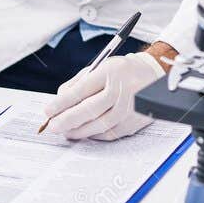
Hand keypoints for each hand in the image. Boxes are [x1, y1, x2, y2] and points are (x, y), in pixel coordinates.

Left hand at [40, 51, 164, 140]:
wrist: (155, 75)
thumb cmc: (123, 71)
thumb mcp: (101, 67)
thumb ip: (78, 82)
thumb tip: (59, 100)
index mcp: (111, 73)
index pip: (81, 91)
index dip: (62, 103)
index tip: (48, 110)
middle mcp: (121, 90)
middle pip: (89, 110)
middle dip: (67, 120)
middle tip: (53, 126)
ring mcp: (130, 108)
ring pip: (99, 125)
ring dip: (79, 131)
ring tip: (65, 132)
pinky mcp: (134, 122)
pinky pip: (110, 134)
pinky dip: (94, 135)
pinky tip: (84, 133)